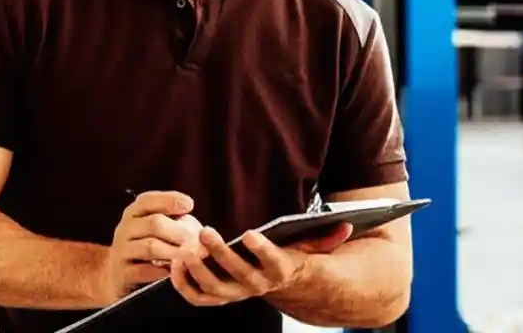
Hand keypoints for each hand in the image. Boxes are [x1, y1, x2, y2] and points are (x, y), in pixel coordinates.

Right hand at [98, 191, 204, 303]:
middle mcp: (124, 229)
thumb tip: (197, 227)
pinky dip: (161, 271)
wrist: (114, 275)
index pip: (148, 200)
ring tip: (189, 255)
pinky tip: (173, 271)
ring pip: (150, 247)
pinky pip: (144, 270)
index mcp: (133, 214)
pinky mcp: (122, 272)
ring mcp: (122, 251)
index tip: (189, 205)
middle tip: (194, 239)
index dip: (169, 200)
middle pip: (153, 223)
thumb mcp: (151, 229)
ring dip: (173, 251)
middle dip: (178, 230)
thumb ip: (169, 222)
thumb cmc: (143, 247)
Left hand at [171, 222, 352, 306]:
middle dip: (220, 254)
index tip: (250, 233)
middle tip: (206, 231)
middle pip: (238, 276)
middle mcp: (258, 286)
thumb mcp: (311, 247)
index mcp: (281, 271)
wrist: (282, 285)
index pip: (274, 263)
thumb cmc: (293, 257)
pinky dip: (183, 284)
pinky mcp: (219, 295)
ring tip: (184, 249)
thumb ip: (326, 236)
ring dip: (197, 271)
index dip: (263, 250)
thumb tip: (348, 224)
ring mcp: (237, 293)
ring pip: (215, 289)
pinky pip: (198, 297)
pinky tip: (174, 264)